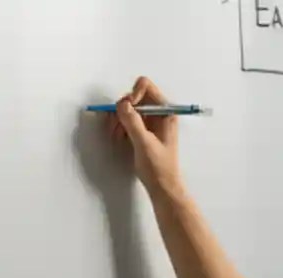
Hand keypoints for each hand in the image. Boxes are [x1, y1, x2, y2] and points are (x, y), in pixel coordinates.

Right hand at [110, 76, 181, 194]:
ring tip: (116, 135)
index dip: (133, 94)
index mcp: (166, 112)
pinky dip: (120, 126)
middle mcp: (159, 113)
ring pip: (129, 109)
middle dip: (122, 108)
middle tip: (116, 126)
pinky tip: (119, 138)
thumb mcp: (144, 143)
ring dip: (119, 118)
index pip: (146, 86)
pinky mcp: (143, 130)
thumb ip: (133, 122)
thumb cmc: (158, 167)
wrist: (162, 187)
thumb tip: (122, 103)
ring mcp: (151, 121)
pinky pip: (128, 120)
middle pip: (135, 96)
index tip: (126, 109)